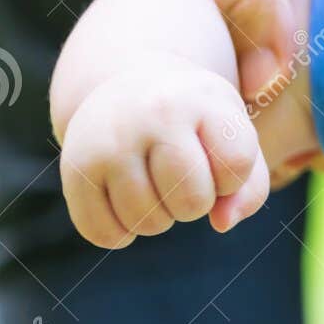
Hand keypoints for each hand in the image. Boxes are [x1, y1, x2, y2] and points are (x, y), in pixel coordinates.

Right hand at [59, 66, 269, 247]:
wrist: (128, 89)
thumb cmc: (195, 125)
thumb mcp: (233, 139)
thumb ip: (249, 188)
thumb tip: (222, 223)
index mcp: (201, 99)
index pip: (235, 165)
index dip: (232, 179)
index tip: (218, 160)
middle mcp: (151, 114)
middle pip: (191, 200)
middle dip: (196, 204)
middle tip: (184, 179)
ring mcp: (108, 141)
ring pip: (148, 222)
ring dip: (159, 220)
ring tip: (156, 188)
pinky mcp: (74, 169)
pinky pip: (103, 233)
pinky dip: (121, 235)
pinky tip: (126, 207)